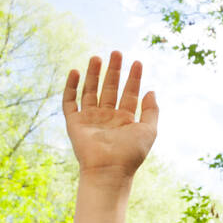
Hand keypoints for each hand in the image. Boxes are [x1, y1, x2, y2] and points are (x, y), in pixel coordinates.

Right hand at [62, 51, 157, 180]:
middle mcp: (107, 118)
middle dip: (113, 71)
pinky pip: (69, 102)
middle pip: (109, 89)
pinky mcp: (75, 124)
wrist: (109, 170)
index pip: (129, 94)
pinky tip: (75, 72)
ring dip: (93, 74)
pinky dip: (70, 87)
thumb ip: (152, 111)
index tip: (137, 62)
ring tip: (97, 57)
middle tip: (117, 53)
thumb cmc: (130, 154)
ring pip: (90, 91)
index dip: (133, 78)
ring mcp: (90, 120)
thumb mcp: (149, 131)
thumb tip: (151, 91)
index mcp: (125, 120)